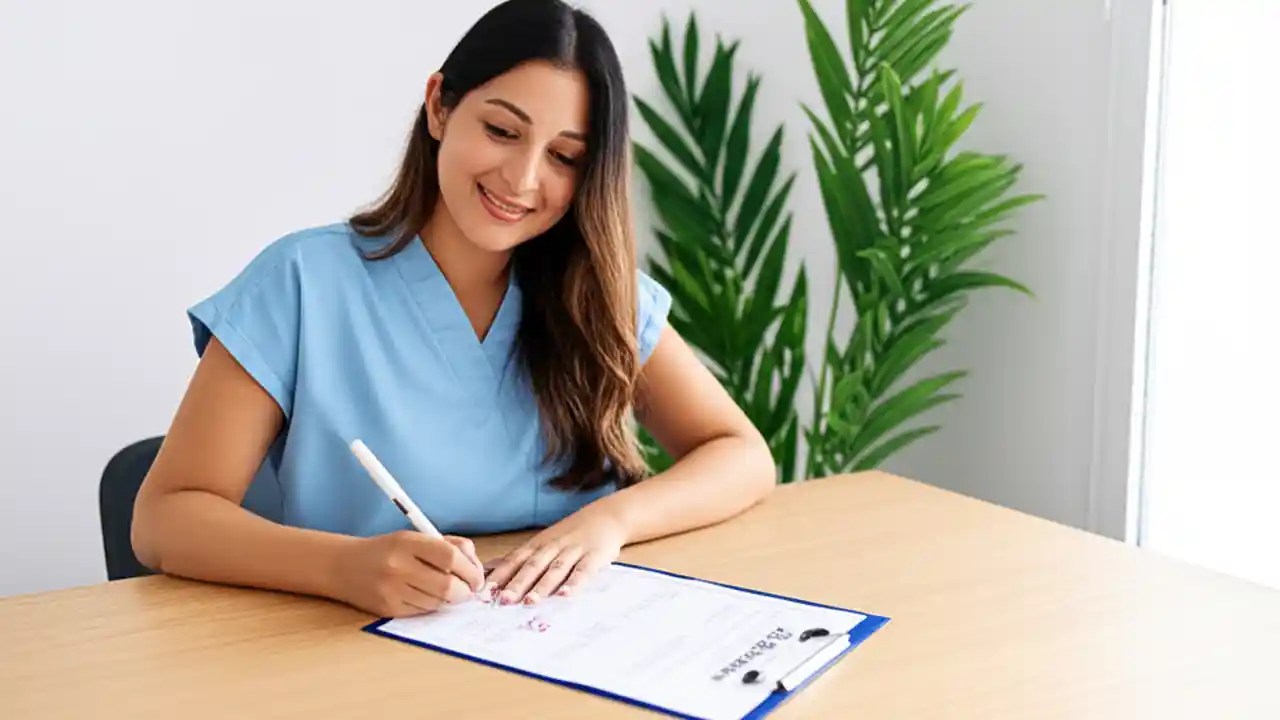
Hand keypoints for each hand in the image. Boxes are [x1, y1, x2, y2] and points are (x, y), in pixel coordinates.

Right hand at [330, 531, 483, 616]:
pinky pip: (423, 612)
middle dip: (466, 591)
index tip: (476, 576)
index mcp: (407, 542)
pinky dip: (432, 605)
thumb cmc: (386, 550)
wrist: (343, 566)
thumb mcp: (413, 537)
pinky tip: (426, 596)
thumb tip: (475, 567)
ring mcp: (392, 590)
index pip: (450, 557)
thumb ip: (447, 546)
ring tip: (446, 590)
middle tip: (468, 589)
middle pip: (448, 586)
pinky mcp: (388, 609)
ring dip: (449, 599)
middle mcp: (398, 566)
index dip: (471, 569)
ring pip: (438, 602)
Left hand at [484, 507, 627, 604]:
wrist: (607, 516)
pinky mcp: (594, 556)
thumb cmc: (571, 534)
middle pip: (532, 566)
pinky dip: (574, 583)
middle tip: (503, 601)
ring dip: (542, 586)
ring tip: (530, 601)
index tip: (484, 592)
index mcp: (538, 545)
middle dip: (516, 584)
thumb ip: (522, 558)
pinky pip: (583, 571)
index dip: (500, 576)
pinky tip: (565, 596)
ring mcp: (573, 550)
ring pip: (555, 569)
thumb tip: (490, 571)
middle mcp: (552, 547)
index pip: (514, 560)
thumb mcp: (544, 541)